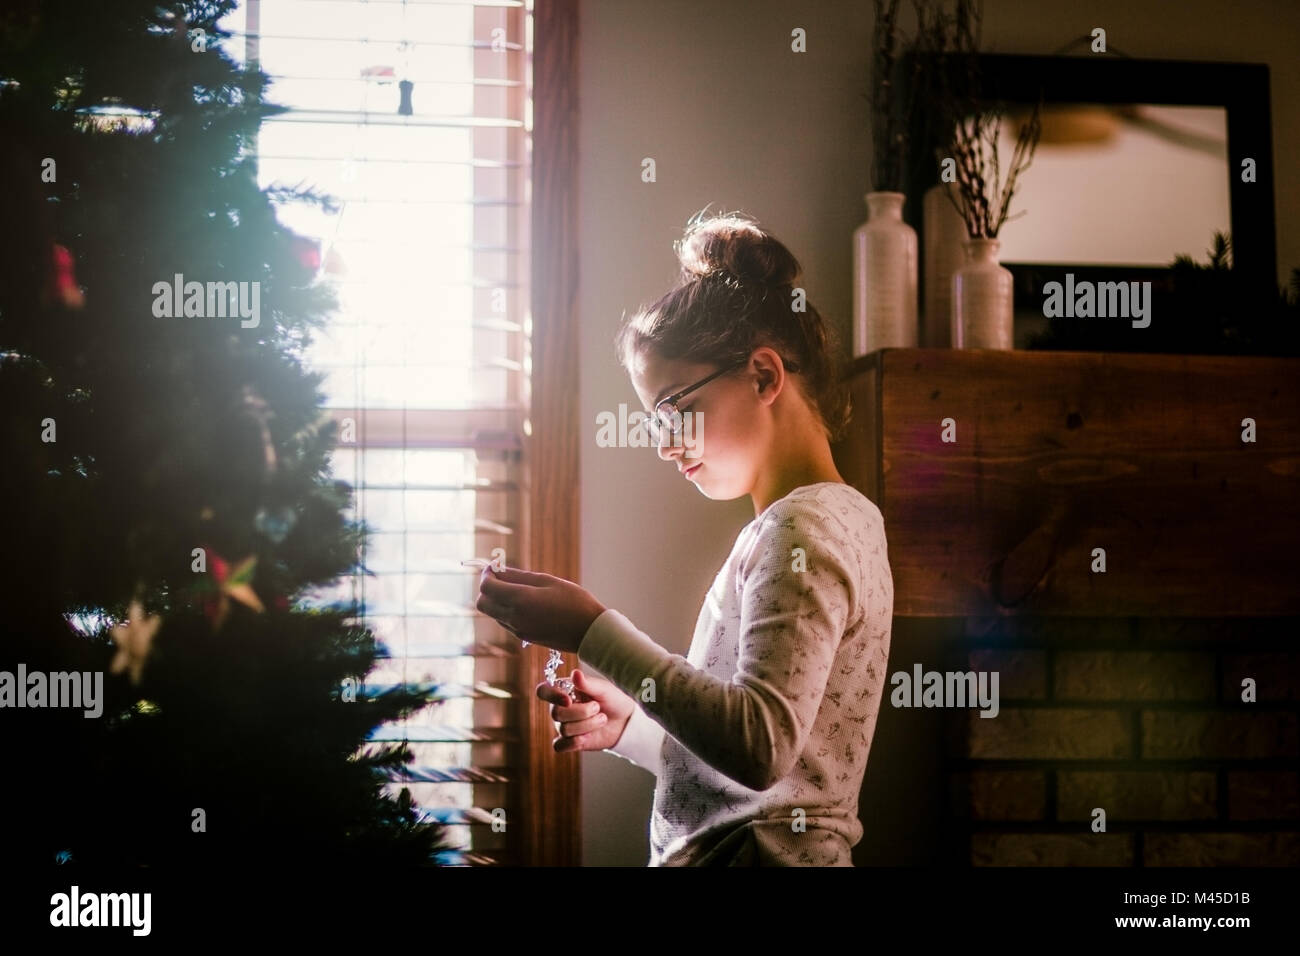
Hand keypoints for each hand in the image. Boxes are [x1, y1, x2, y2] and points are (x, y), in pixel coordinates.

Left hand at [475, 566, 605, 653]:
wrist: (589, 632)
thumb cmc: (574, 601)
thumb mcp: (548, 581)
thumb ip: (519, 576)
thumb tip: (497, 569)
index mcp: (520, 600)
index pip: (486, 587)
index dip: (487, 574)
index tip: (495, 566)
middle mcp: (514, 617)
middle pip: (483, 603)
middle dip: (487, 588)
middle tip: (501, 577)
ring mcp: (518, 630)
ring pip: (493, 613)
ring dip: (497, 599)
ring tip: (517, 588)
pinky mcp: (524, 636)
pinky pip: (505, 621)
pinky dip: (506, 610)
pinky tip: (525, 602)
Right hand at [538, 669, 635, 752]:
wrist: (625, 721)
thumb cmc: (612, 700)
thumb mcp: (603, 689)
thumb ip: (587, 683)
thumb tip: (575, 673)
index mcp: (564, 690)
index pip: (543, 691)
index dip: (551, 696)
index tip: (569, 700)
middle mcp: (560, 708)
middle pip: (556, 713)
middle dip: (581, 712)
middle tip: (597, 707)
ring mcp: (563, 725)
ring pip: (564, 729)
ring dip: (587, 725)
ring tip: (602, 719)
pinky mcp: (569, 742)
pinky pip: (559, 746)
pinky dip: (574, 742)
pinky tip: (587, 737)